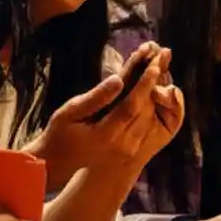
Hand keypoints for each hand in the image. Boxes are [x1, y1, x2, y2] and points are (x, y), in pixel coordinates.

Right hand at [25, 43, 182, 185]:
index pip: (132, 106)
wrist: (58, 162)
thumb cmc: (60, 133)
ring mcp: (129, 149)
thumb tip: (118, 79)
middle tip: (161, 58)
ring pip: (150, 117)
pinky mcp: (132, 149)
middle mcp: (123, 145)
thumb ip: (96, 97)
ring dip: (156, 92)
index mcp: (106, 135)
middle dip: (155, 83)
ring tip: (159, 66)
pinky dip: (151, 104)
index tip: (155, 64)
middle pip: (146, 110)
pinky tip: (151, 84)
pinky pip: (146, 124)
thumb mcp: (70, 112)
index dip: (145, 84)